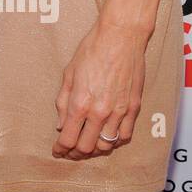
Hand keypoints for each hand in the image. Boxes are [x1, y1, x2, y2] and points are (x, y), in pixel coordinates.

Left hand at [53, 18, 147, 159]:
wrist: (121, 38)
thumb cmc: (91, 50)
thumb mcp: (69, 74)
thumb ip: (63, 102)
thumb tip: (61, 124)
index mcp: (80, 103)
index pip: (68, 139)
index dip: (61, 149)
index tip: (57, 151)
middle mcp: (100, 112)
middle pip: (87, 148)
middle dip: (76, 153)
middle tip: (70, 151)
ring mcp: (119, 112)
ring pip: (106, 145)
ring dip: (95, 149)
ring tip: (87, 145)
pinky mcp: (134, 108)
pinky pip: (125, 136)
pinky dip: (115, 141)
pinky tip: (107, 136)